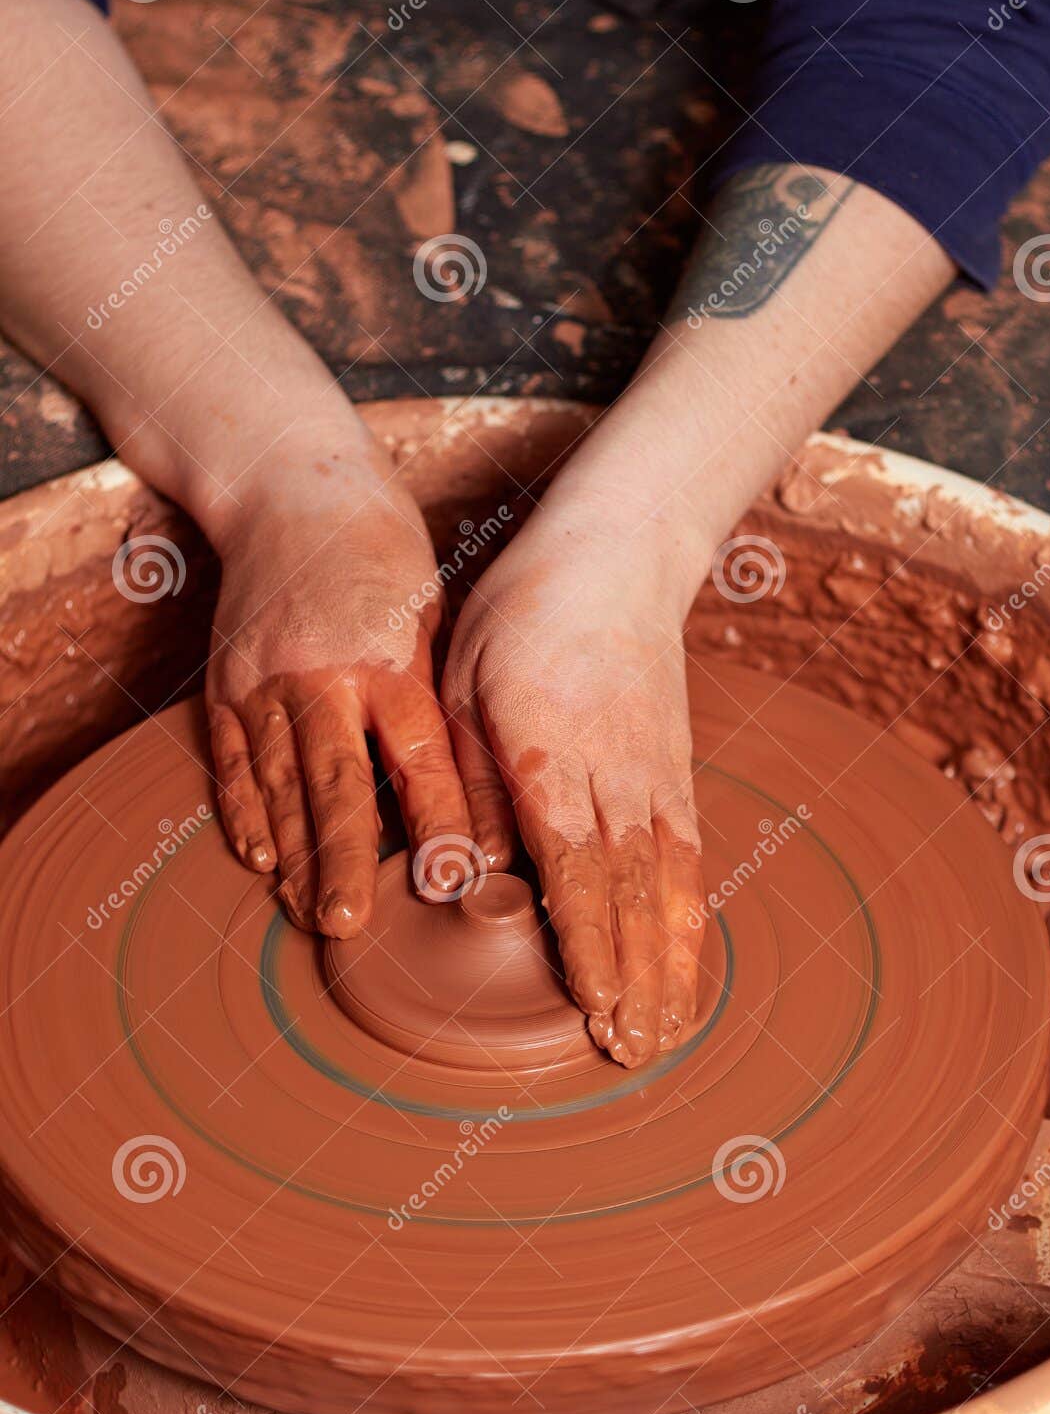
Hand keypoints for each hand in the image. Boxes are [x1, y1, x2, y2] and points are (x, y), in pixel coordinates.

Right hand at [205, 451, 488, 937]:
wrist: (292, 489)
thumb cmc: (384, 558)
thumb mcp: (430, 618)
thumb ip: (433, 702)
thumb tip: (460, 794)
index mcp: (389, 657)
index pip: (417, 757)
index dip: (434, 823)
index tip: (450, 880)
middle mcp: (320, 674)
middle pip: (334, 786)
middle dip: (341, 861)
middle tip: (347, 924)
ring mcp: (262, 681)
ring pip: (277, 785)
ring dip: (292, 857)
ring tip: (307, 914)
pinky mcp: (223, 683)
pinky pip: (229, 762)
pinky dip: (243, 813)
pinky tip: (257, 859)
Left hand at [441, 502, 705, 1066]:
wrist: (612, 556)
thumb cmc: (518, 618)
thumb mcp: (463, 685)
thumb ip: (470, 784)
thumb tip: (463, 876)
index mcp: (552, 755)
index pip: (576, 868)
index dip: (590, 945)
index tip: (596, 1009)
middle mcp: (616, 775)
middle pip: (633, 894)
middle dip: (636, 980)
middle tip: (634, 1053)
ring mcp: (657, 775)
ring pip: (671, 884)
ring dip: (671, 964)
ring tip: (667, 1032)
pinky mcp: (677, 770)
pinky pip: (690, 854)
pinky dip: (693, 915)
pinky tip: (691, 959)